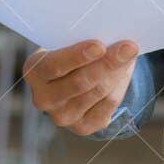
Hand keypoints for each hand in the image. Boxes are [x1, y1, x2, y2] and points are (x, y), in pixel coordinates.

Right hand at [23, 39, 138, 134]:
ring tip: (130, 54)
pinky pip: (108, 106)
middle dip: (107, 63)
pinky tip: (125, 71)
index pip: (54, 66)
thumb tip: (110, 36)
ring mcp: (62, 117)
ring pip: (98, 93)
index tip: (100, 45)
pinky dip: (120, 86)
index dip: (77, 56)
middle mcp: (43, 99)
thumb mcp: (63, 43)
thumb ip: (80, 40)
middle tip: (128, 47)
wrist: (68, 80)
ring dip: (118, 72)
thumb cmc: (68, 53)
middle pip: (80, 83)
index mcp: (33, 72)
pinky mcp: (82, 127)